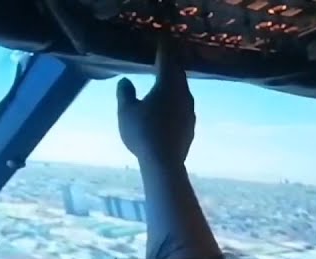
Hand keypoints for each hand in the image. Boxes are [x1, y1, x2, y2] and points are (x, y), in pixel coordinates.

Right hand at [116, 38, 194, 165]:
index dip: (163, 49)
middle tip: (166, 58)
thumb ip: (125, 93)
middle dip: (172, 65)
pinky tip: (169, 108)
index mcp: (167, 84)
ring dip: (174, 84)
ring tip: (167, 82)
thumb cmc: (143, 132)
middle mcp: (183, 94)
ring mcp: (189, 111)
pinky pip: (183, 107)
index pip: (166, 60)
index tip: (161, 41)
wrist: (164, 161)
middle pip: (178, 74)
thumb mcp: (126, 111)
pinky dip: (176, 102)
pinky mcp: (190, 126)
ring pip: (182, 91)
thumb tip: (125, 80)